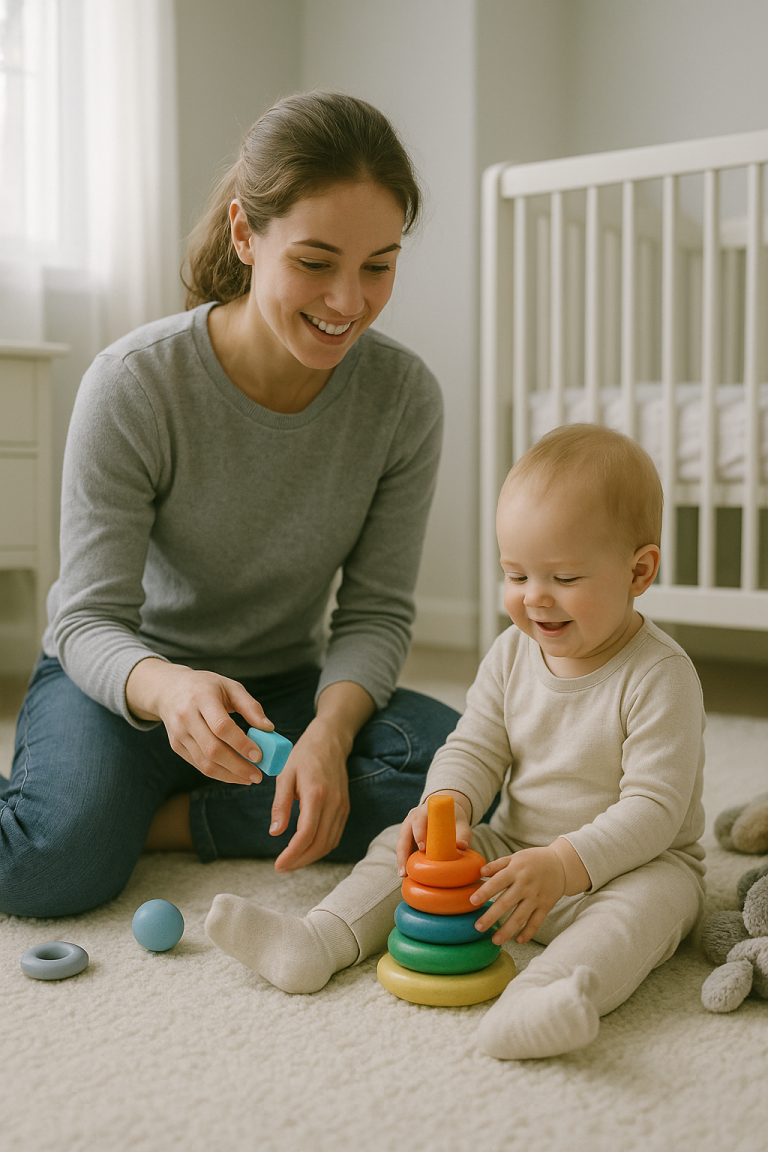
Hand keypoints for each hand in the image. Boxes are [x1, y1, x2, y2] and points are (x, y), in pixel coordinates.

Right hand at [126, 658, 272, 784]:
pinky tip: (235, 774)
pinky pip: (199, 765)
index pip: (221, 726)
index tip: (258, 755)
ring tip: (249, 778)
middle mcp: (186, 717)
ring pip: (205, 763)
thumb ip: (251, 706)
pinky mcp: (177, 746)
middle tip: (258, 776)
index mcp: (202, 698)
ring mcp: (179, 734)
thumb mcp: (230, 687)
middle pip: (213, 749)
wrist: (168, 690)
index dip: (241, 743)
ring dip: (230, 775)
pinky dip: (219, 774)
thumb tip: (269, 728)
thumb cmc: (206, 687)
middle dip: (238, 766)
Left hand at [270, 714, 350, 871]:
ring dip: (311, 857)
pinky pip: (335, 835)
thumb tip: (275, 833)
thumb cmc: (304, 755)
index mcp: (317, 794)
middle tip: (282, 867)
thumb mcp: (285, 775)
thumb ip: (280, 805)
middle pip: (320, 844)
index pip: (306, 834)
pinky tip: (306, 849)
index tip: (278, 865)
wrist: (330, 741)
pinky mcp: (345, 808)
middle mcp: (334, 803)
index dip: (292, 855)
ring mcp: (342, 806)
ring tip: (292, 862)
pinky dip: (321, 847)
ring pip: (329, 843)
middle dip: (300, 861)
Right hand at [396, 792, 472, 875]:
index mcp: (426, 810)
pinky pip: (403, 848)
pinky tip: (405, 873)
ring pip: (401, 843)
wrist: (445, 813)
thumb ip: (462, 834)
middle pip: (404, 834)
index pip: (419, 821)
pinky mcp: (407, 836)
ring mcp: (408, 826)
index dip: (419, 834)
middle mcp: (413, 817)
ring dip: (401, 859)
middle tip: (406, 870)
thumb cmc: (453, 819)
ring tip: (403, 875)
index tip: (422, 848)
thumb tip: (461, 846)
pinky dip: (403, 860)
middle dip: (404, 853)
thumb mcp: (461, 824)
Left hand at [470, 846, 566, 944]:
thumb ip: (497, 865)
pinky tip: (518, 940)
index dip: (485, 892)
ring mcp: (536, 897)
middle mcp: (526, 885)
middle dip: (491, 916)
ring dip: (507, 930)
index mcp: (516, 870)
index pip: (497, 882)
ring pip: (520, 916)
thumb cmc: (533, 860)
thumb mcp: (515, 857)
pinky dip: (528, 932)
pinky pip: (536, 922)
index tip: (472, 901)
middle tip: (478, 927)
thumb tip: (480, 872)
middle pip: (506, 903)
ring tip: (495, 940)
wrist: (561, 864)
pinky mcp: (546, 906)